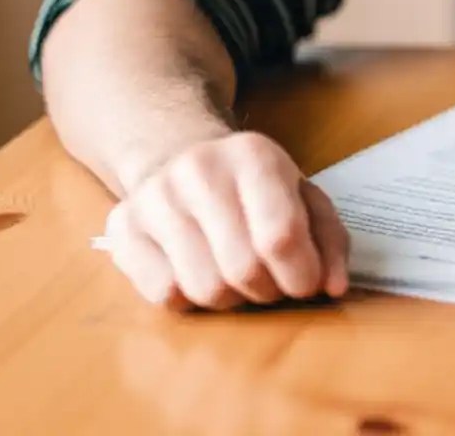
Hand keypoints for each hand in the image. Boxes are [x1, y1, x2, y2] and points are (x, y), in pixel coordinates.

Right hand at [102, 132, 350, 309]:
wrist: (182, 159)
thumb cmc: (256, 191)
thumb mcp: (304, 199)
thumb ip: (329, 241)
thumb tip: (333, 286)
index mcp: (253, 156)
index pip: (279, 235)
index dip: (300, 275)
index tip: (305, 284)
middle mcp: (198, 170)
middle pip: (243, 268)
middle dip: (267, 290)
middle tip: (270, 282)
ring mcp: (154, 197)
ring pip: (204, 288)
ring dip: (229, 298)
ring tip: (233, 274)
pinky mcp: (121, 227)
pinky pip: (164, 294)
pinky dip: (189, 298)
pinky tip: (197, 271)